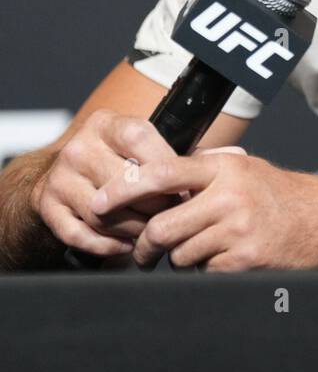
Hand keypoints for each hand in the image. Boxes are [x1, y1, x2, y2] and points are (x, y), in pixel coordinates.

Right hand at [33, 110, 179, 257]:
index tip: (183, 190)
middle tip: (171, 218)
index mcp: (106, 124)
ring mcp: (60, 177)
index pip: (140, 141)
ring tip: (150, 234)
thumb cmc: (116, 161)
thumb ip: (168, 154)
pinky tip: (125, 246)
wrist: (65, 174)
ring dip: (133, 231)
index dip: (166, 170)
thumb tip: (216, 165)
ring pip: (104, 215)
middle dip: (155, 208)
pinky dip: (108, 246)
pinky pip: (81, 235)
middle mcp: (79, 147)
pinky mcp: (46, 206)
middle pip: (125, 184)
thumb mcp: (137, 145)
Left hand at [91, 148, 317, 271]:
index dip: (123, 189)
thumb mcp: (244, 168)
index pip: (161, 173)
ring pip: (180, 256)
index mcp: (224, 168)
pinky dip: (207, 273)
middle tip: (139, 253)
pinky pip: (205, 274)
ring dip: (181, 261)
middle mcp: (229, 196)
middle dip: (145, 246)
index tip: (99, 202)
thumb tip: (152, 170)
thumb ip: (205, 169)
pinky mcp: (246, 261)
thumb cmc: (282, 195)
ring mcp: (238, 230)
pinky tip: (226, 262)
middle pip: (161, 227)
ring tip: (202, 252)